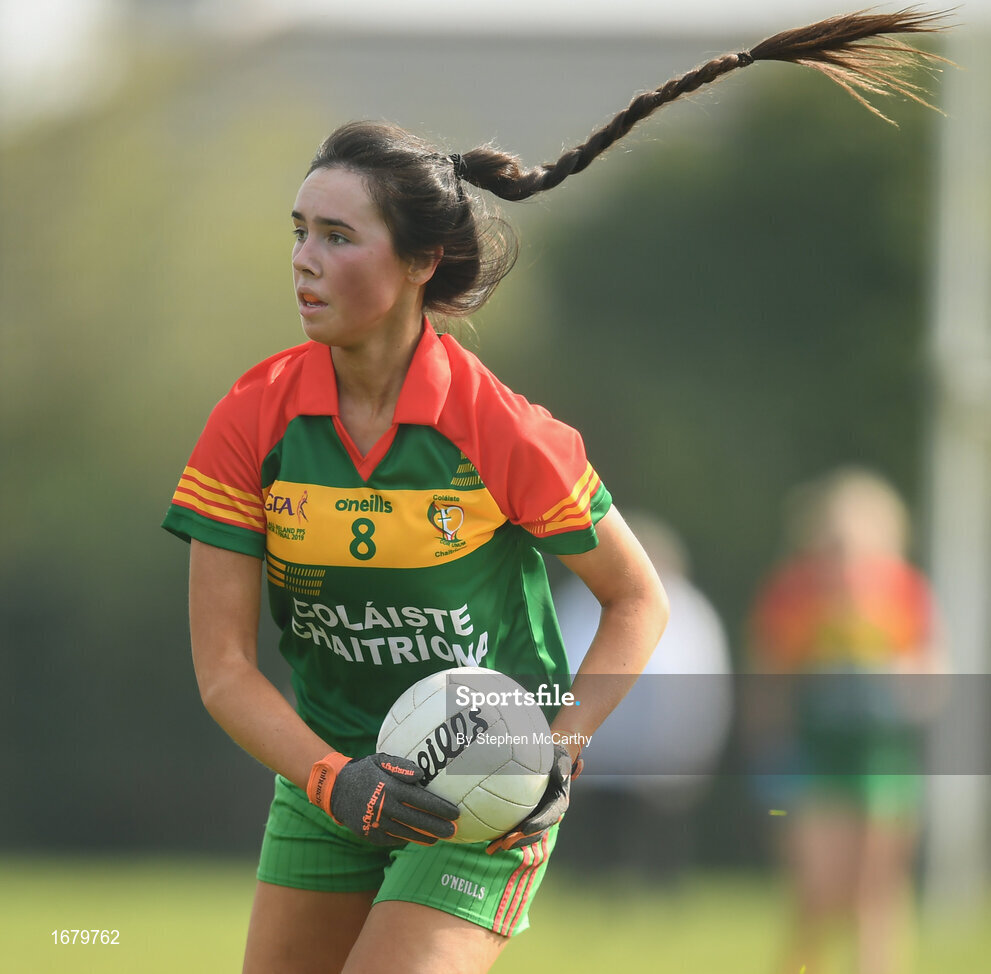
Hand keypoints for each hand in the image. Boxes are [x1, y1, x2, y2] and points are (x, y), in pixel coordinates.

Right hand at [307, 751, 459, 846]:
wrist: (335, 789)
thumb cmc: (365, 771)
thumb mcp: (381, 759)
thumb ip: (401, 766)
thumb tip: (421, 775)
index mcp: (390, 788)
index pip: (421, 800)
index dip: (440, 808)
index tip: (455, 813)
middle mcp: (385, 807)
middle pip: (417, 820)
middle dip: (438, 826)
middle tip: (453, 831)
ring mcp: (377, 823)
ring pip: (406, 833)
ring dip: (424, 837)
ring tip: (439, 838)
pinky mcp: (370, 834)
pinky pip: (392, 839)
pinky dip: (405, 839)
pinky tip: (417, 838)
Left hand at [486, 744, 579, 853]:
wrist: (546, 760)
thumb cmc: (553, 756)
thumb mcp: (560, 757)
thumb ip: (563, 766)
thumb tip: (563, 777)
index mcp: (558, 803)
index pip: (550, 816)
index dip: (539, 824)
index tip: (526, 828)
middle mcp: (547, 814)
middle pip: (535, 832)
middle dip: (520, 840)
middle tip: (505, 843)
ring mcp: (535, 817)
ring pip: (522, 835)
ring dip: (508, 842)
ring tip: (492, 848)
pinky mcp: (524, 816)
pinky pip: (513, 828)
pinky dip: (501, 836)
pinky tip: (487, 841)